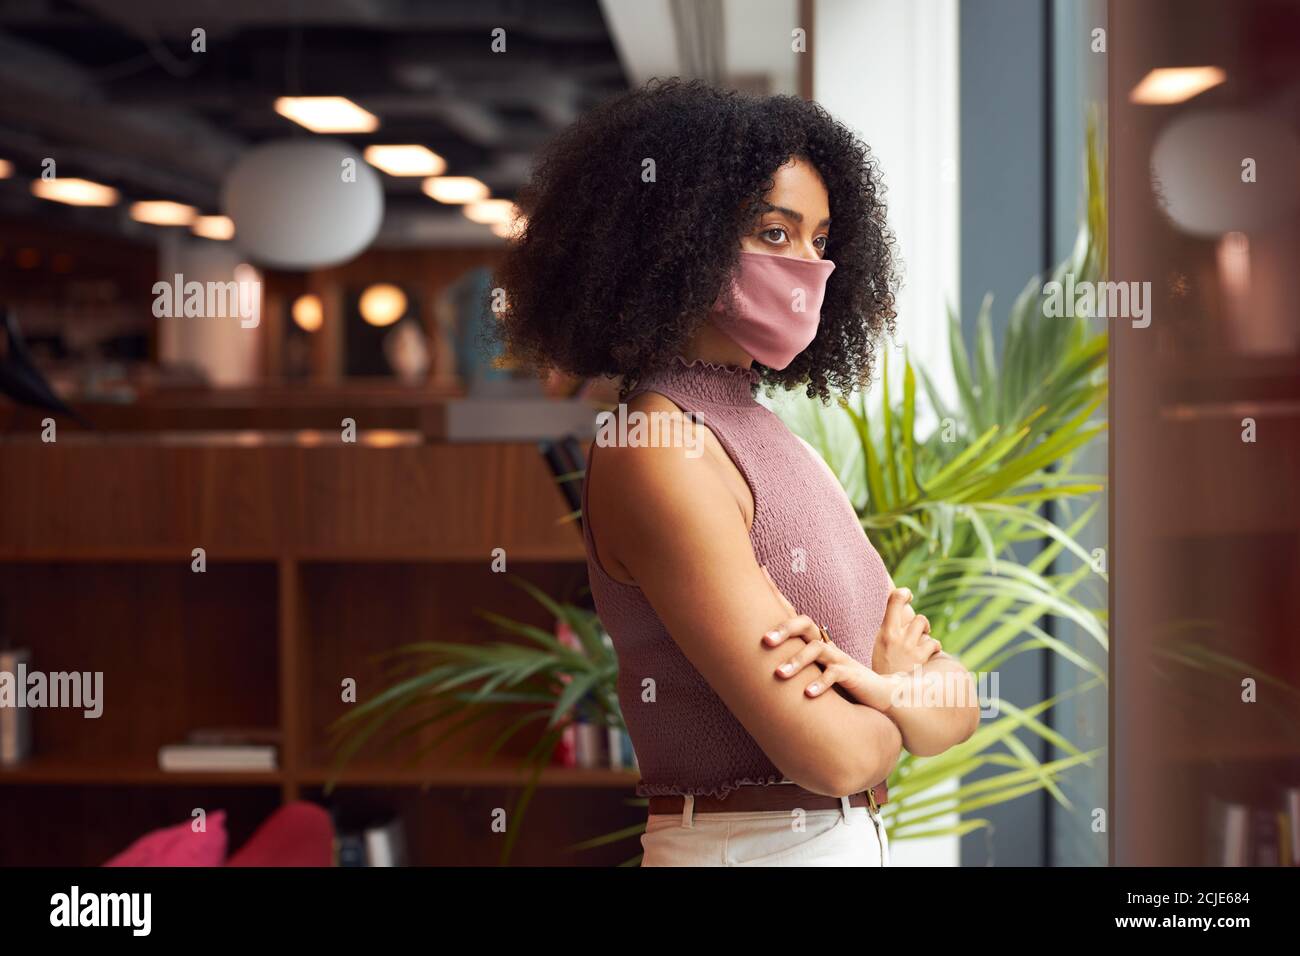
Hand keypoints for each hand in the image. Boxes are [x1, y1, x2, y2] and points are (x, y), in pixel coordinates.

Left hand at [758, 565, 898, 711]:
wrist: (876, 693)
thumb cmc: (836, 681)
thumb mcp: (811, 668)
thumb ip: (791, 660)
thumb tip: (758, 660)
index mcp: (813, 639)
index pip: (792, 613)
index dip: (776, 593)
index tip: (761, 569)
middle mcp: (825, 644)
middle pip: (804, 624)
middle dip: (784, 629)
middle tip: (765, 641)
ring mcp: (838, 658)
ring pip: (817, 650)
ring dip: (797, 661)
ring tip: (779, 675)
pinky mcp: (850, 675)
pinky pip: (834, 674)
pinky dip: (820, 683)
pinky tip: (807, 694)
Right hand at [871, 587, 942, 675]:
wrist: (882, 692)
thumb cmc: (880, 670)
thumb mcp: (876, 648)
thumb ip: (886, 632)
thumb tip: (899, 617)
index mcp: (883, 632)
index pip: (894, 600)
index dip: (904, 593)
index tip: (908, 595)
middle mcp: (896, 637)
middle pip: (919, 617)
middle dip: (922, 623)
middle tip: (919, 631)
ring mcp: (909, 647)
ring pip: (926, 629)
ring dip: (926, 636)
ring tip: (921, 647)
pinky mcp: (920, 658)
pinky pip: (934, 643)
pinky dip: (933, 648)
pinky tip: (927, 655)